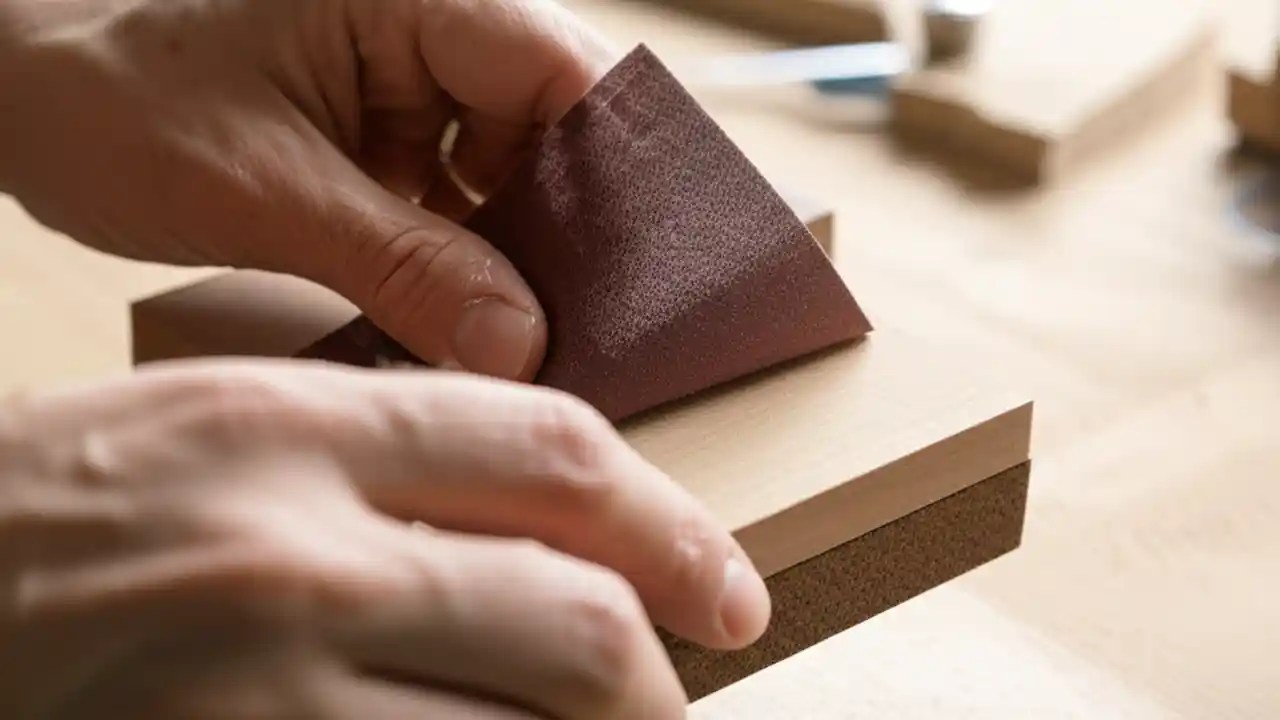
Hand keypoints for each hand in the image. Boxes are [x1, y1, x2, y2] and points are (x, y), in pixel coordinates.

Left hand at [0, 0, 615, 379]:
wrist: (29, 91)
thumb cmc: (110, 97)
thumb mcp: (265, 191)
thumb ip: (404, 265)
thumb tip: (521, 344)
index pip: (560, 71)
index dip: (607, 175)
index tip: (623, 278)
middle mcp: (428, 21)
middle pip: (555, 125)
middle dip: (560, 228)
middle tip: (573, 327)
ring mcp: (411, 76)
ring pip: (517, 168)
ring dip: (515, 252)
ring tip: (514, 331)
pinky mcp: (392, 127)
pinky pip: (465, 193)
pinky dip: (469, 257)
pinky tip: (463, 314)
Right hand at [0, 362, 768, 717]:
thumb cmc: (46, 512)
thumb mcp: (214, 429)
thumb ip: (380, 461)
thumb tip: (546, 532)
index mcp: (290, 431)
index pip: (555, 451)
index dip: (674, 525)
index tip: (727, 586)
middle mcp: (294, 559)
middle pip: (578, 622)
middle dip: (656, 684)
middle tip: (678, 702)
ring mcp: (261, 694)